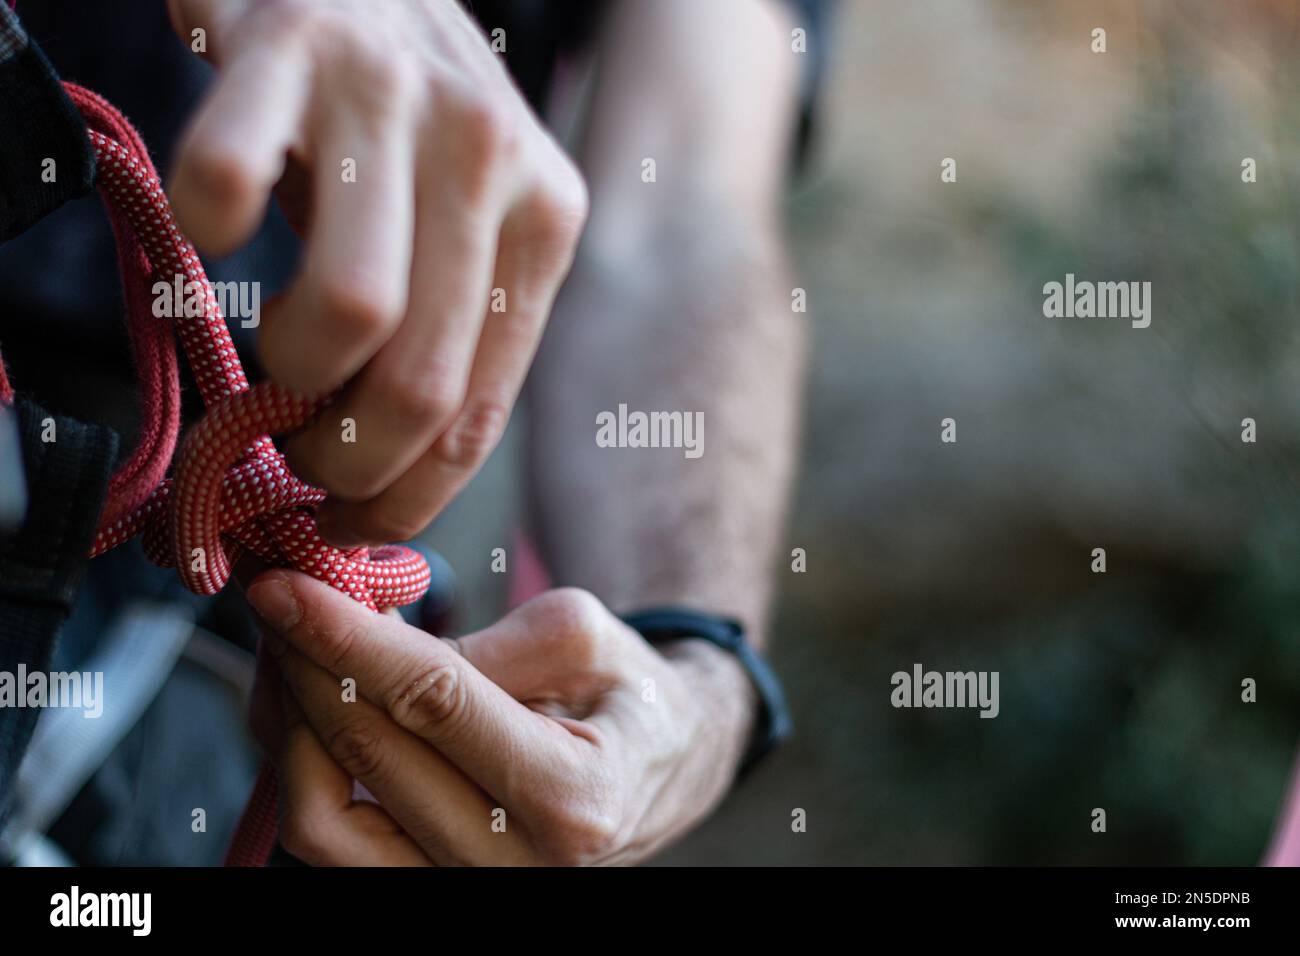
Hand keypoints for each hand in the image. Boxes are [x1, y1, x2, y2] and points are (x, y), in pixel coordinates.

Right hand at [166, 0, 587, 545]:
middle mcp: (487, 155)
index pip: (480, 410)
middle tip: (296, 460)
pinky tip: (218, 232)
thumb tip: (397, 473)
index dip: (408, 497)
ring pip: (347, 311)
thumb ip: (456, 325)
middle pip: (417, 383)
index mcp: (543, 219)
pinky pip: (225, 189)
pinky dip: (202, 235)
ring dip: (285, 368)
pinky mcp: (284, 43)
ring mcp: (389, 95)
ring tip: (269, 348)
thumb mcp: (470, 220)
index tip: (352, 524)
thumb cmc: (402, 120)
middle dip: (345, 461)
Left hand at [245, 572, 756, 864]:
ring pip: (322, 825)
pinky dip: (303, 764)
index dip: (347, 639)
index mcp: (573, 798)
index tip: (286, 587)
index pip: (434, 705)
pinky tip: (313, 701)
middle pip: (367, 763)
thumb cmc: (625, 694)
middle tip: (278, 600)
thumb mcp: (583, 634)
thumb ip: (483, 645)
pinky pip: (329, 838)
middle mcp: (514, 868)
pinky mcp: (422, 891)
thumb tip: (369, 645)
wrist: (656, 770)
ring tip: (292, 652)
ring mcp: (463, 893)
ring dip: (290, 726)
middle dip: (306, 667)